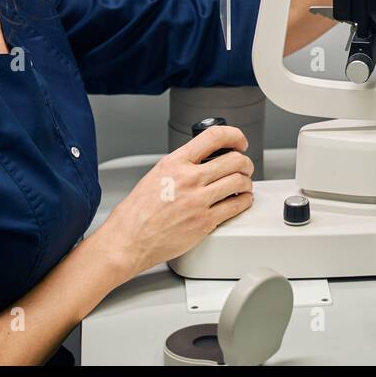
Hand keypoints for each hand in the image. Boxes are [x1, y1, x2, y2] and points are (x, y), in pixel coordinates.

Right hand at [98, 125, 253, 276]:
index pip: (214, 136)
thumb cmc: (137, 212)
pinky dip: (245, 201)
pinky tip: (241, 201)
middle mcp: (189, 178)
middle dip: (245, 162)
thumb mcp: (157, 174)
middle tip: (245, 167)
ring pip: (240, 182)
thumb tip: (203, 160)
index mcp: (175, 163)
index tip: (239, 142)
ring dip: (247, 182)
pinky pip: (237, 206)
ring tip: (244, 186)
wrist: (128, 240)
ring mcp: (198, 200)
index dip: (234, 135)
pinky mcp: (205, 221)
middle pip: (234, 160)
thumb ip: (181, 165)